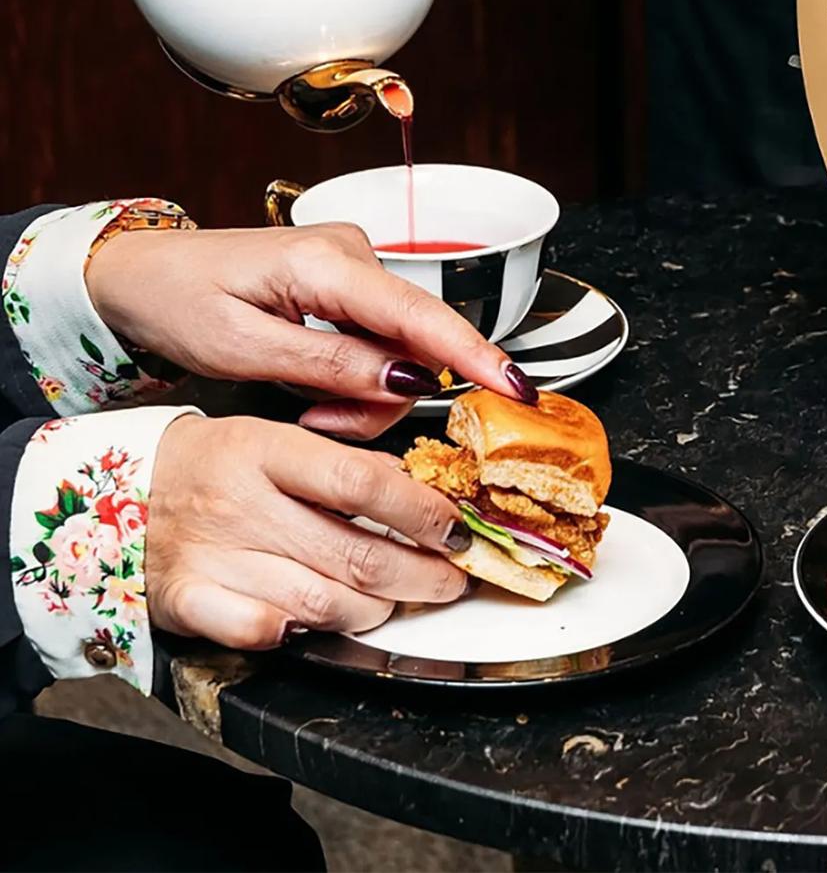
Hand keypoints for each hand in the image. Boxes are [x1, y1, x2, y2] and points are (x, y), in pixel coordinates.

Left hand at [86, 223, 536, 438]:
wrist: (136, 275)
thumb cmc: (175, 302)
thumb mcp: (241, 347)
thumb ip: (329, 365)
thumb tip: (409, 382)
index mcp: (326, 263)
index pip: (420, 315)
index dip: (473, 354)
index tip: (516, 387)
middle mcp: (352, 253)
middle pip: (413, 343)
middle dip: (379, 399)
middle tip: (315, 421)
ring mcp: (353, 264)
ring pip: (398, 349)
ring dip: (363, 393)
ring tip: (302, 404)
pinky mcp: (347, 280)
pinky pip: (379, 340)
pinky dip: (354, 375)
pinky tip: (311, 384)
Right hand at [149, 414, 469, 646]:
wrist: (122, 490)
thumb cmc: (215, 464)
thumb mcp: (280, 439)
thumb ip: (344, 464)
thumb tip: (415, 490)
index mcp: (268, 450)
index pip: (364, 483)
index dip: (423, 512)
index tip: (456, 528)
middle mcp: (241, 503)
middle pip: (355, 553)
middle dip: (421, 575)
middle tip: (449, 578)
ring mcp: (214, 556)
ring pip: (324, 602)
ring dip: (377, 610)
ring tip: (396, 601)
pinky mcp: (189, 601)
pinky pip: (262, 631)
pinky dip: (301, 633)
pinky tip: (323, 623)